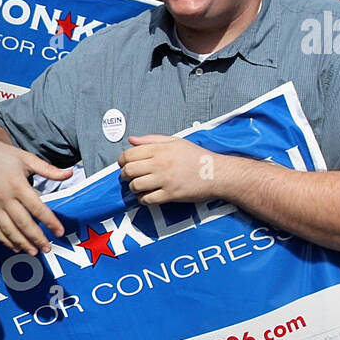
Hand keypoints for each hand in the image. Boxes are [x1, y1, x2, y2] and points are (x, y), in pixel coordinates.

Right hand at [0, 130, 71, 254]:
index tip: (59, 232)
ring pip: (8, 229)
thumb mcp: (27, 158)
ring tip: (34, 252)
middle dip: (37, 238)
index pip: (37, 207)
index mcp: (17, 184)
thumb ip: (48, 169)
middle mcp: (4, 197)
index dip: (50, 221)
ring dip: (22, 243)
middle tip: (48, 248)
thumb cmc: (4, 156)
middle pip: (23, 223)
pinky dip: (5, 240)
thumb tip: (70, 174)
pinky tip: (15, 247)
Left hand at [119, 135, 235, 204]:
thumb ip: (152, 140)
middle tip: (130, 177)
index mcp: (160, 149)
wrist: (217, 173)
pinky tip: (148, 195)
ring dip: (134, 188)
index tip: (124, 165)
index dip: (122, 161)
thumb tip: (131, 140)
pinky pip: (147, 199)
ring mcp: (165, 180)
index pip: (129, 155)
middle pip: (129, 171)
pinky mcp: (171, 194)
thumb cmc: (197, 156)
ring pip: (135, 186)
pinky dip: (143, 199)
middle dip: (125, 175)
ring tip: (139, 186)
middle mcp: (160, 164)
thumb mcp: (176, 142)